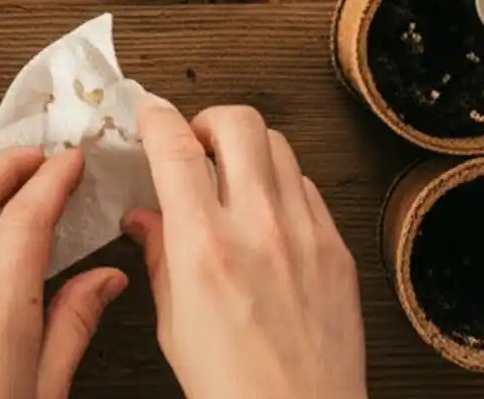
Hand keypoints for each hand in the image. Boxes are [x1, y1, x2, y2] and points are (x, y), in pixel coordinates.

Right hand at [124, 98, 366, 398]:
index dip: (157, 117)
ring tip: (231, 175)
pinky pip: (308, 187)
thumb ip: (160, 258)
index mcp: (205, 249)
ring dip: (247, 148)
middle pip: (239, 123)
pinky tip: (267, 212)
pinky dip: (281, 185)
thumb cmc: (233, 390)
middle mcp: (260, 229)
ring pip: (279, 146)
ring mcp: (306, 234)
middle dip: (208, 120)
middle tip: (194, 142)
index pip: (176, 149)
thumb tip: (145, 219)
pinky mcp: (337, 248)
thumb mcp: (173, 325)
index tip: (148, 112)